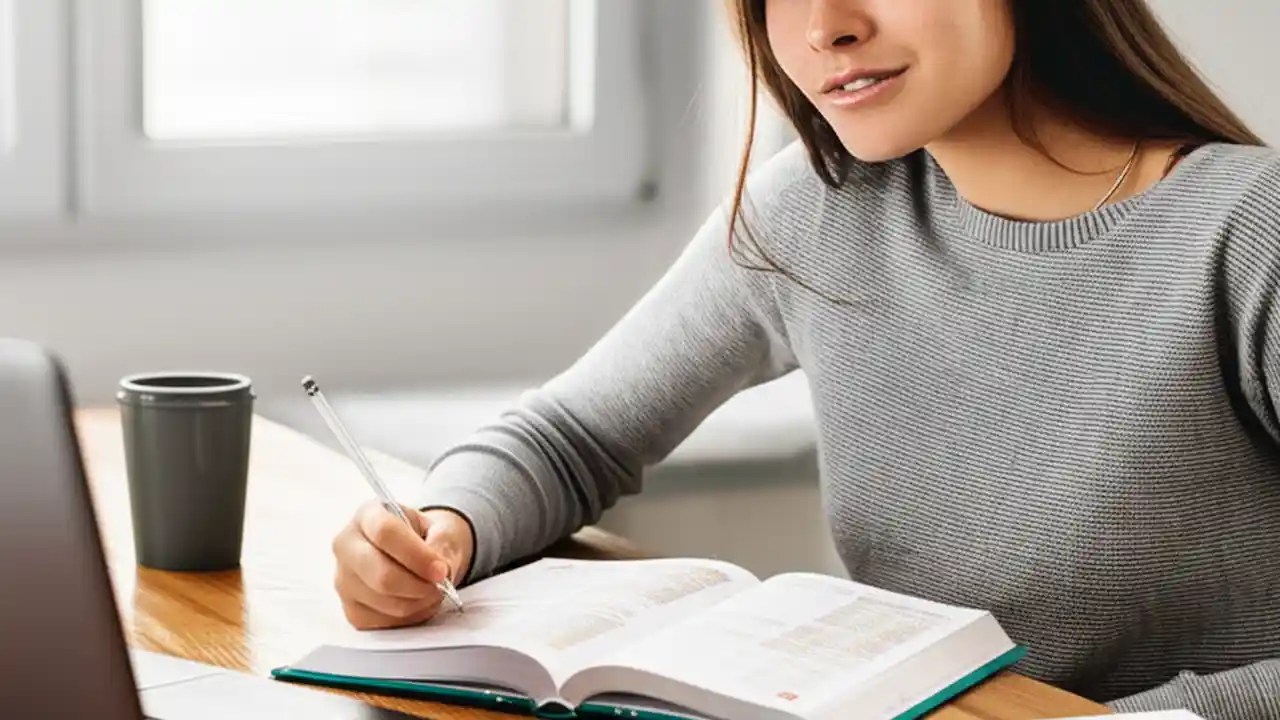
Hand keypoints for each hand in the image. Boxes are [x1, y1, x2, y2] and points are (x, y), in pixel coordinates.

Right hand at [332, 501, 474, 629]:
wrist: (414, 555)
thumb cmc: (424, 538)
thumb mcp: (440, 529)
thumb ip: (443, 543)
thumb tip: (442, 569)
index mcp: (366, 515)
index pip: (385, 533)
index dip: (417, 555)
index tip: (441, 569)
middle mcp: (346, 546)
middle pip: (380, 574)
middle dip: (419, 585)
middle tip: (441, 585)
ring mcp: (344, 580)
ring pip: (385, 601)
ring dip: (419, 602)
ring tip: (433, 591)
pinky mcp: (351, 610)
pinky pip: (384, 622)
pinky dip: (410, 617)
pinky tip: (418, 602)